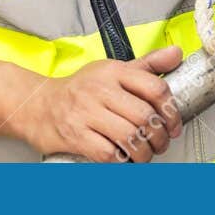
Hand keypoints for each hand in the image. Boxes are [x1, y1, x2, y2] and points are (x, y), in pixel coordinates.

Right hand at [17, 45, 183, 161]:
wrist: (38, 105)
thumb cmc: (81, 89)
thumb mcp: (114, 70)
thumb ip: (147, 64)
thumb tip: (176, 53)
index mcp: (114, 71)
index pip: (154, 87)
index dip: (171, 110)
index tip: (174, 125)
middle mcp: (100, 89)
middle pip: (144, 116)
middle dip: (160, 136)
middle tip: (162, 143)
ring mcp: (86, 113)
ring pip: (129, 137)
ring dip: (145, 152)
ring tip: (146, 154)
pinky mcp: (75, 136)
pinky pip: (108, 154)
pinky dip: (122, 161)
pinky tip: (125, 160)